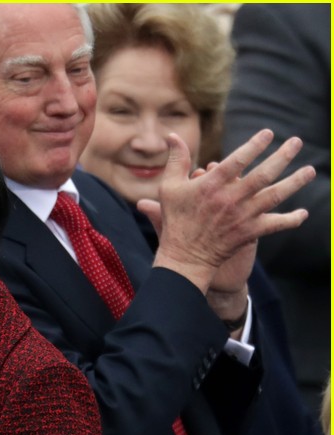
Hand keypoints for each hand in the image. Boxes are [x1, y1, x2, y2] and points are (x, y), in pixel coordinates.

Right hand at [147, 129, 313, 291]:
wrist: (184, 256)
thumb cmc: (177, 219)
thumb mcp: (169, 187)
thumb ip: (176, 160)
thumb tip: (171, 135)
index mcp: (211, 185)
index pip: (238, 161)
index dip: (254, 145)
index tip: (268, 133)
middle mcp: (230, 199)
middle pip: (263, 175)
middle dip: (282, 157)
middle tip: (296, 142)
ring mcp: (242, 216)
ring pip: (274, 196)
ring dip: (295, 183)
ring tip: (310, 170)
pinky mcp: (249, 232)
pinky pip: (275, 225)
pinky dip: (290, 220)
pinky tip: (303, 214)